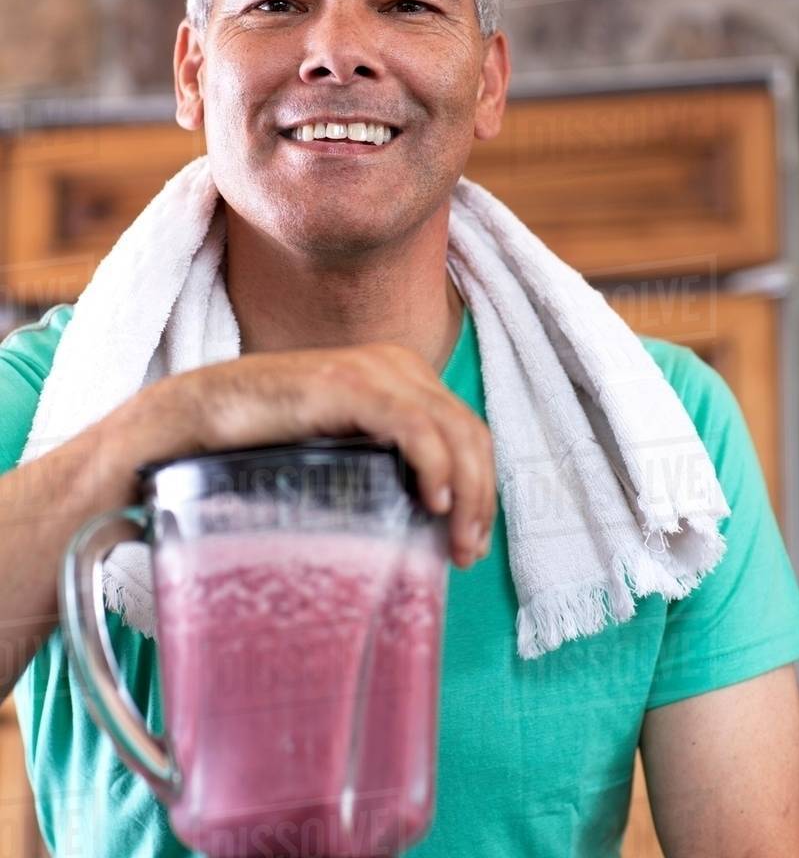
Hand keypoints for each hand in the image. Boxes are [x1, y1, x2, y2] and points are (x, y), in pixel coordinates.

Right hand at [165, 344, 495, 567]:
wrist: (195, 414)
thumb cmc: (262, 440)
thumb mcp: (339, 449)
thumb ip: (379, 463)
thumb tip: (420, 521)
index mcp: (400, 376)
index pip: (465, 430)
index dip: (482, 486)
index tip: (469, 543)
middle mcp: (395, 365)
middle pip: (469, 432)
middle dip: (481, 496)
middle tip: (466, 552)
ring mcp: (373, 371)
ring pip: (454, 429)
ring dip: (469, 490)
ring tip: (456, 541)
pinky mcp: (347, 383)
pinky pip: (414, 424)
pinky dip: (436, 463)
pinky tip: (433, 501)